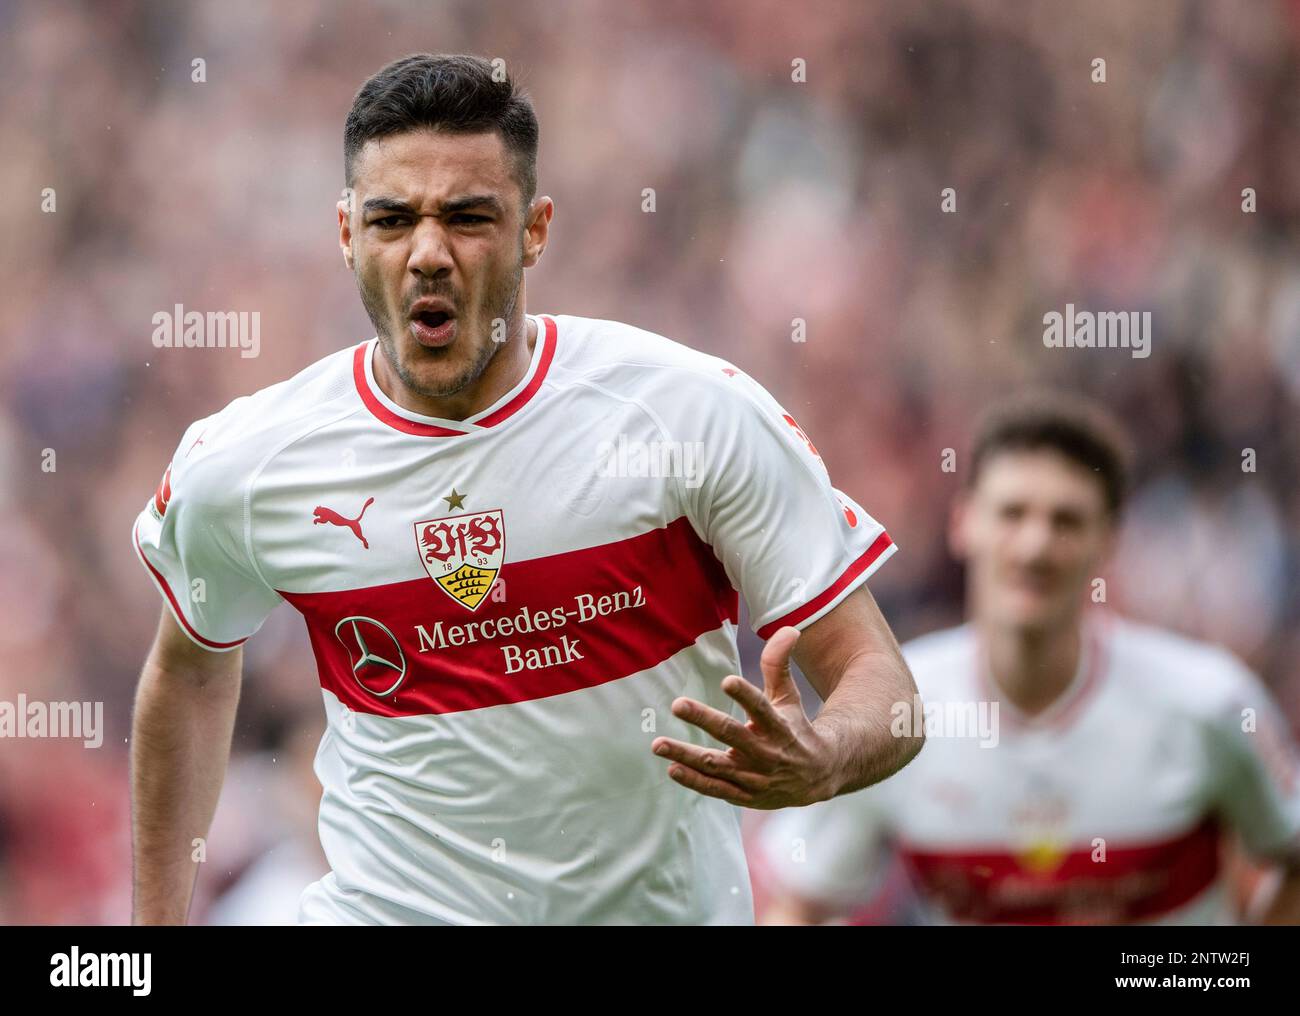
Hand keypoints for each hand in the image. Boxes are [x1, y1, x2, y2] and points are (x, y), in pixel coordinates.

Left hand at [650, 626, 838, 808]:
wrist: (817, 777)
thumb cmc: (795, 728)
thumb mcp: (788, 697)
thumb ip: (778, 664)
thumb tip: (788, 628)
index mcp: (779, 726)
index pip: (761, 707)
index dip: (745, 694)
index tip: (727, 680)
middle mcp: (766, 753)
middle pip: (732, 734)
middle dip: (704, 719)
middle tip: (678, 704)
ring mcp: (754, 777)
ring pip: (717, 765)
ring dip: (686, 755)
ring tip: (658, 744)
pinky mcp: (745, 795)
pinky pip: (716, 788)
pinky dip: (694, 780)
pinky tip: (672, 768)